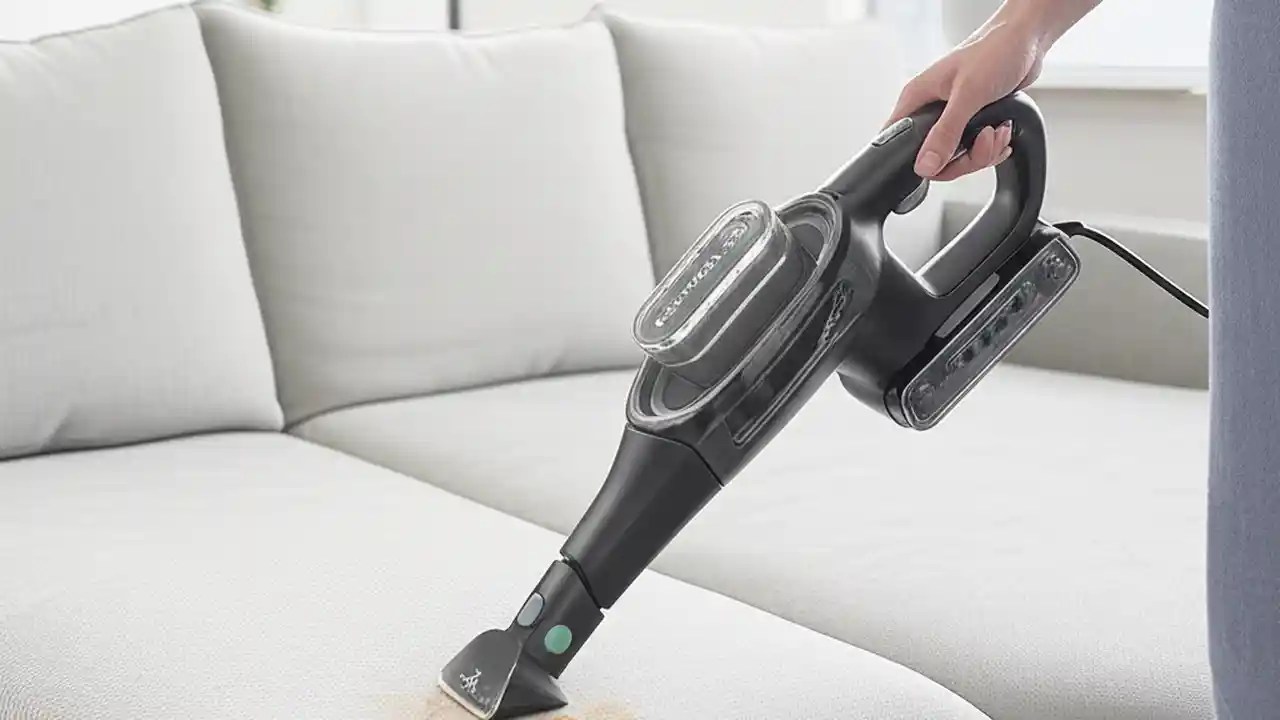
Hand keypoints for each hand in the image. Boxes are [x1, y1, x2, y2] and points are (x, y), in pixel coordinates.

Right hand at [887, 8, 1048, 180]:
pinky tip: (1002, 130)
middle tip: (982, 142)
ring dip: (984, 151)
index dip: (919, 160)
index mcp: (918, 99)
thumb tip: (924, 165)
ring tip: (997, 131)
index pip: (900, 141)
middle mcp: (932, 109)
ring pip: (958, 156)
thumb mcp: (968, 94)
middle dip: (965, 159)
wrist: (1026, 40)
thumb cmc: (994, 51)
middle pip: (935, 158)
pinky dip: (993, 146)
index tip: (945, 160)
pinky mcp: (972, 120)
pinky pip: (976, 149)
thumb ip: (945, 133)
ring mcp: (952, 116)